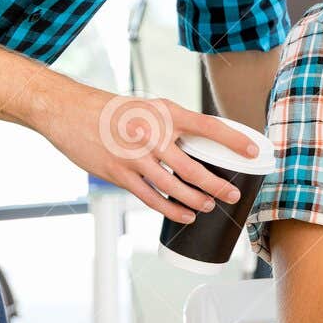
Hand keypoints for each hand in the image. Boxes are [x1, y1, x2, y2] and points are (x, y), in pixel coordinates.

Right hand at [41, 81, 260, 222]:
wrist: (69, 111)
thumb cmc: (111, 110)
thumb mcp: (146, 106)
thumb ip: (170, 124)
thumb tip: (198, 144)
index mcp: (164, 112)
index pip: (207, 126)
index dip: (233, 140)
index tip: (253, 151)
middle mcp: (152, 133)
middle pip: (193, 167)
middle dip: (217, 185)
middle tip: (232, 195)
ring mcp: (135, 157)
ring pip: (174, 187)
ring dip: (196, 201)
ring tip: (208, 207)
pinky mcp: (119, 174)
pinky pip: (152, 198)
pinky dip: (172, 210)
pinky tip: (185, 216)